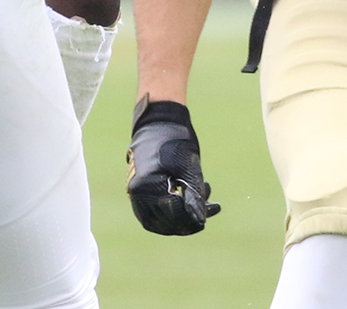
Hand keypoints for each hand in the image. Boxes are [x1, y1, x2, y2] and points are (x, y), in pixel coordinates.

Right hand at [126, 99, 220, 234]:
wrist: (158, 122)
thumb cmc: (174, 140)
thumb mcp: (188, 166)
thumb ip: (193, 195)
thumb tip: (200, 220)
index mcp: (149, 186)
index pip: (172, 215)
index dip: (193, 218)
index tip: (211, 212)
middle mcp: (137, 193)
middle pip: (163, 222)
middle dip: (188, 220)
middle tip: (208, 211)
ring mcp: (135, 193)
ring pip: (158, 219)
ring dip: (180, 216)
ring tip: (202, 198)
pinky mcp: (139, 191)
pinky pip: (153, 210)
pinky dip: (171, 210)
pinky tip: (189, 198)